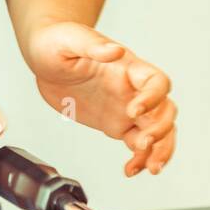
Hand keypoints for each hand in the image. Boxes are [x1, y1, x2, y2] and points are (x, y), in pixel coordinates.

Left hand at [25, 20, 176, 175]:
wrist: (44, 56)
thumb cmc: (57, 41)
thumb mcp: (68, 39)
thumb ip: (92, 44)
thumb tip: (115, 50)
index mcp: (128, 67)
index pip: (156, 82)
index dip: (152, 98)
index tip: (133, 112)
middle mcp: (133, 89)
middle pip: (166, 110)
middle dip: (160, 130)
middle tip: (142, 143)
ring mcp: (128, 108)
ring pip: (159, 130)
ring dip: (161, 149)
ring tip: (150, 168)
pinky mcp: (117, 123)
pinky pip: (139, 144)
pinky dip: (141, 159)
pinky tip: (131, 170)